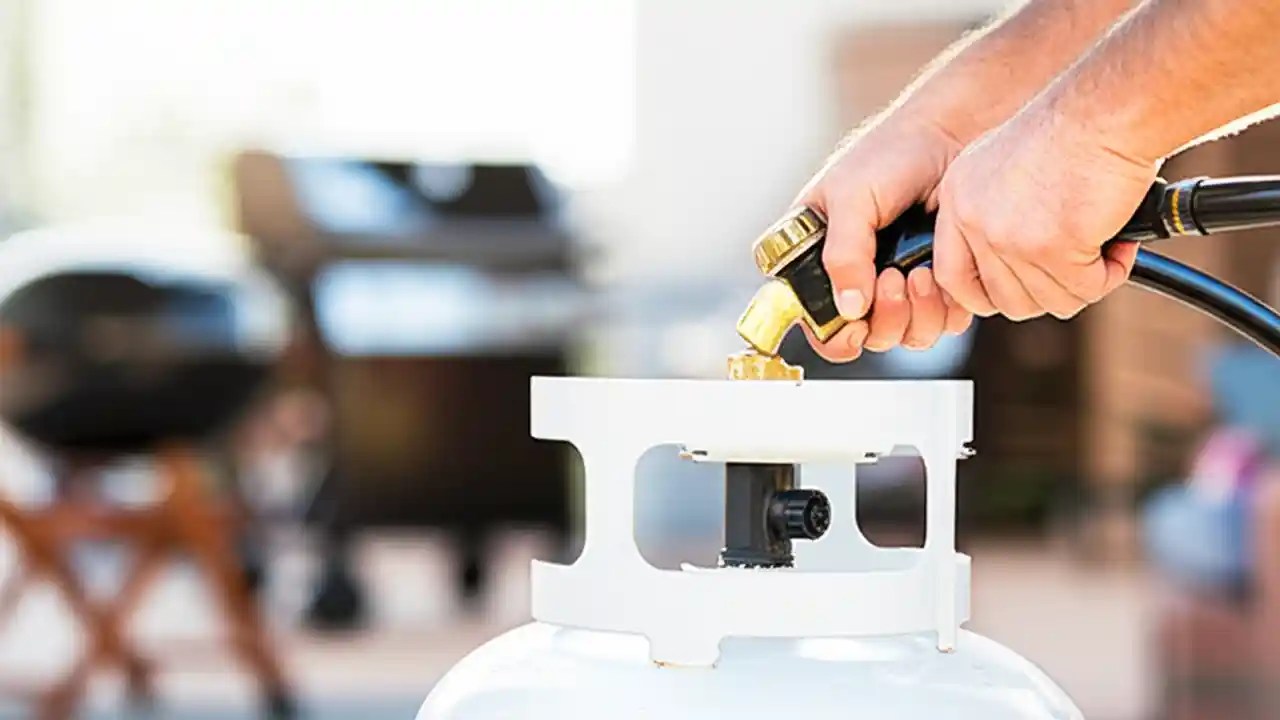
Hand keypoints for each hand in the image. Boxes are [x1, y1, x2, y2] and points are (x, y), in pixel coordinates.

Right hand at [794, 115, 974, 361]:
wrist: (952, 133)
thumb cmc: (891, 153)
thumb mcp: (852, 196)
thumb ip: (844, 254)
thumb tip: (849, 309)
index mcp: (817, 259)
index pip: (813, 320)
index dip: (830, 334)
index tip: (852, 325)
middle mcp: (856, 278)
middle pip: (864, 336)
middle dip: (883, 317)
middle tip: (893, 278)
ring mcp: (898, 284)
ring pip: (905, 335)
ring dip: (915, 314)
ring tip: (920, 271)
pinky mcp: (939, 284)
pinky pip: (942, 321)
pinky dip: (944, 305)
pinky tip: (941, 267)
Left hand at [932, 105, 1157, 320]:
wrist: (1107, 108)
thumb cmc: (1073, 130)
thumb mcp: (1008, 169)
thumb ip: (997, 215)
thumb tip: (1012, 270)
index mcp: (957, 200)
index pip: (952, 277)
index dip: (987, 296)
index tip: (1020, 292)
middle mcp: (974, 221)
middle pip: (1003, 299)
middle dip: (1047, 293)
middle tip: (1079, 269)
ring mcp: (1008, 237)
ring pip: (1046, 300)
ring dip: (1083, 284)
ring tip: (1106, 250)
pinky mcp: (1050, 247)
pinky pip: (1083, 289)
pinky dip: (1109, 274)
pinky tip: (1121, 245)